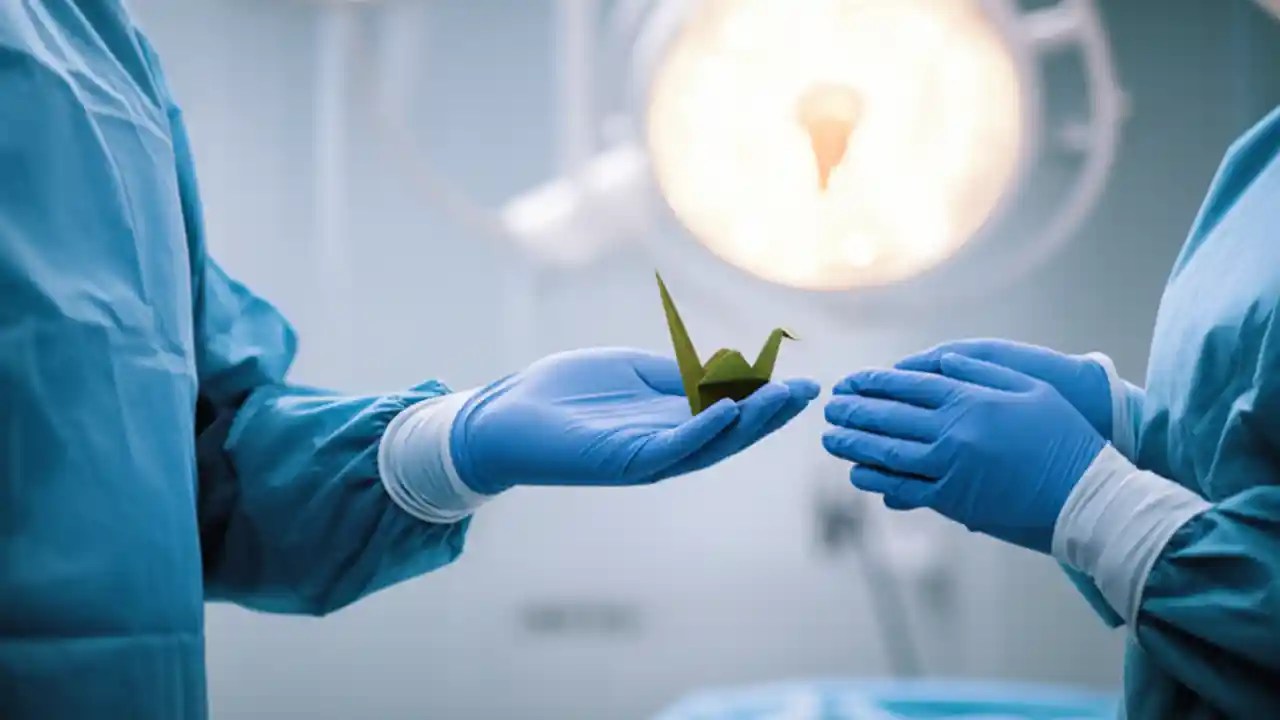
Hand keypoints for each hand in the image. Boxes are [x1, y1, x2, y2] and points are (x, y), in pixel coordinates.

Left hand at [452, 348, 818, 493]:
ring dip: (747, 424)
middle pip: (730, 433)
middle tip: (808, 394)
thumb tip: (726, 370)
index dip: (766, 400)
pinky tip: (724, 412)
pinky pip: (669, 450)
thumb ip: (676, 376)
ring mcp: (646, 457)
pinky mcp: (621, 462)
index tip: (805, 383)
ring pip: (709, 445)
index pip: (730, 413)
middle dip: (770, 414)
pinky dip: (699, 432)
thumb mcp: (633, 372)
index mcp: (670, 423)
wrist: (507, 413)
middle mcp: (666, 445)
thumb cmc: (565, 390)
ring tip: (781, 400)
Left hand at [822, 354, 1103, 553]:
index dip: (874, 383)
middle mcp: (953, 432)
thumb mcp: (1028, 389)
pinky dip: (877, 479)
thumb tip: (939, 363)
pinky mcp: (953, 502)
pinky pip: (904, 488)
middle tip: (829, 407)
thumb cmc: (1064, 438)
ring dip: (855, 444)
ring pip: (888, 453)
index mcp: (971, 400)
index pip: (908, 386)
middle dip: (854, 411)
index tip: (850, 381)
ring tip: (831, 438)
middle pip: (889, 418)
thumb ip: (980, 372)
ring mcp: (950, 469)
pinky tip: (859, 473)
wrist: (1087, 496)